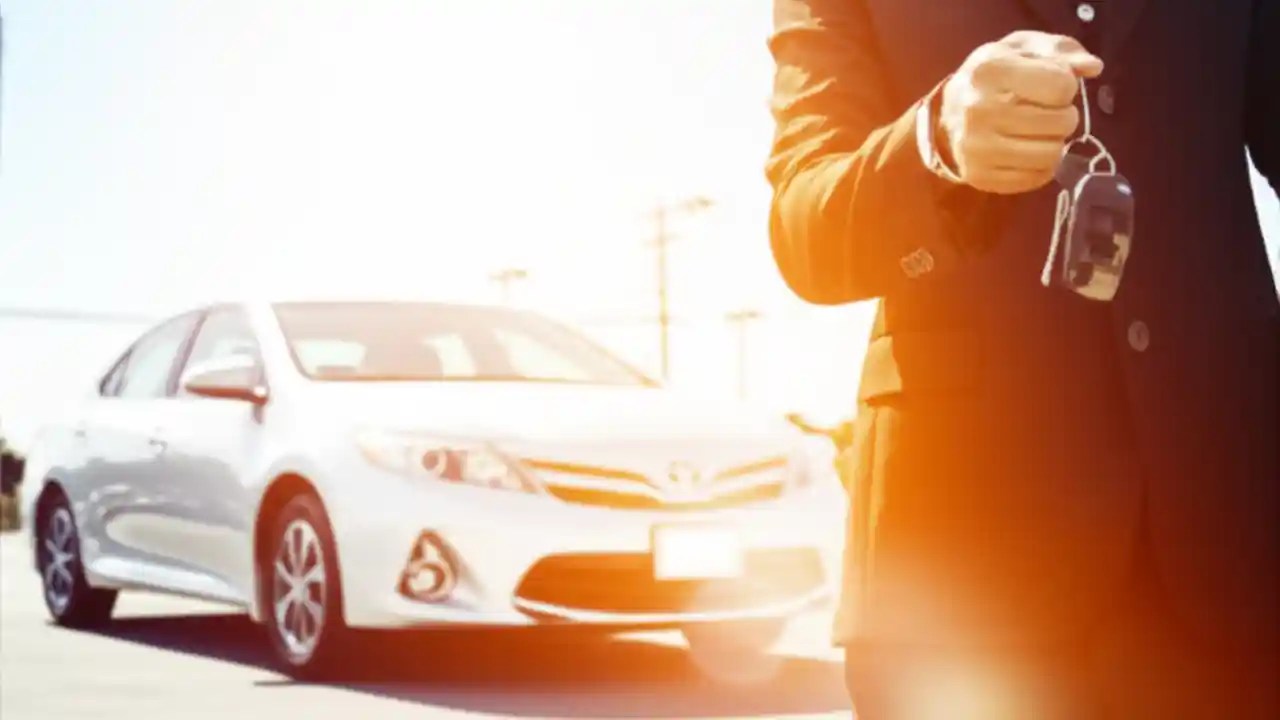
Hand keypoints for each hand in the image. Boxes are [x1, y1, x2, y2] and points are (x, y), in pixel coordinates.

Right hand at [939, 31, 1103, 194]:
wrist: (948, 113)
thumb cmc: (995, 76)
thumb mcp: (1024, 49)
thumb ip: (1062, 51)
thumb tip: (1093, 67)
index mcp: (989, 71)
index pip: (1060, 85)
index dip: (1066, 85)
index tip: (1051, 84)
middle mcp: (978, 111)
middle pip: (1061, 122)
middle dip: (1064, 115)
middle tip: (1049, 111)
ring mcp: (977, 148)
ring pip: (1051, 154)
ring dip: (1056, 142)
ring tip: (1042, 132)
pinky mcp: (979, 177)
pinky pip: (1036, 178)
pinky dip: (1042, 166)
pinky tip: (1030, 151)